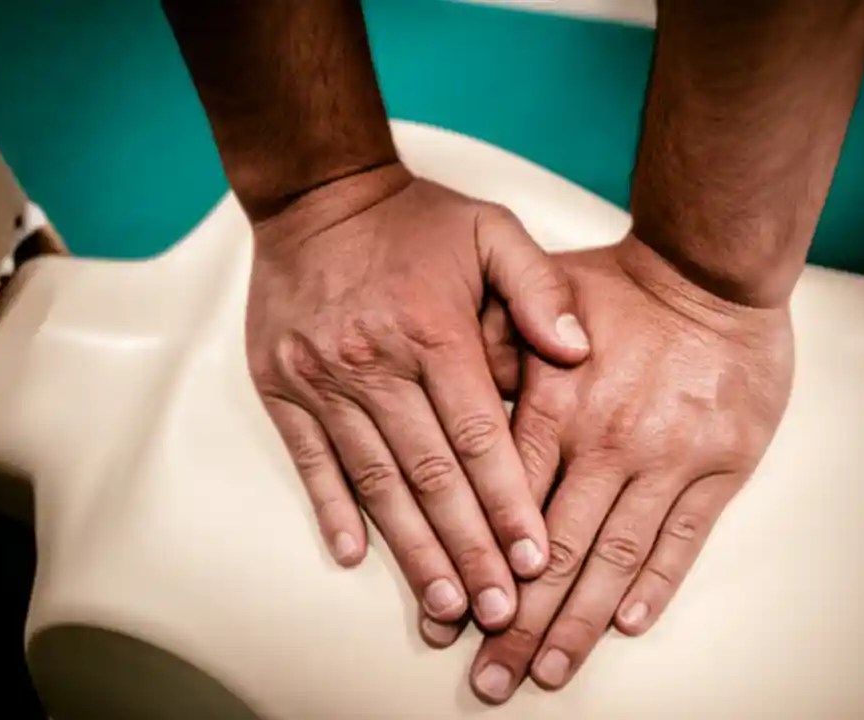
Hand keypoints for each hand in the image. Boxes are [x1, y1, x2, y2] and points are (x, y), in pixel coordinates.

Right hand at [246, 163, 590, 631]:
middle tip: (497, 611)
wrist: (316, 195)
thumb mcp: (492, 229)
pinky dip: (331, 510)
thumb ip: (539, 288)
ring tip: (443, 604)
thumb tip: (579, 351)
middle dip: (469, 548)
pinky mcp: (284, 388)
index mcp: (433, 331)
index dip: (508, 503)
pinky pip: (310, 461)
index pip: (480, 437)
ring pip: (375, 481)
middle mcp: (376, 364)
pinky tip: (354, 556)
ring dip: (410, 548)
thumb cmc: (416, 219)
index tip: (535, 559)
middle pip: (430, 475)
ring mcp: (324, 380)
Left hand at [465, 236, 794, 701]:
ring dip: (579, 623)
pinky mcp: (722, 464)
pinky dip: (654, 584)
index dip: (477, 568)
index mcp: (557, 403)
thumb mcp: (535, 294)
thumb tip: (445, 402)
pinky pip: (682, 537)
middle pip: (553, 550)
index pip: (506, 505)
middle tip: (490, 679)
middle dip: (518, 622)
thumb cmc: (617, 284)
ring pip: (614, 557)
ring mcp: (668, 457)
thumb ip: (490, 344)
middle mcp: (608, 440)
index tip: (451, 620)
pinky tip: (626, 624)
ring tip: (548, 672)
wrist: (712, 270)